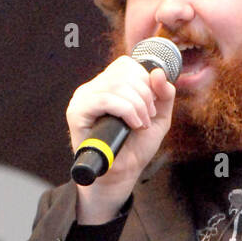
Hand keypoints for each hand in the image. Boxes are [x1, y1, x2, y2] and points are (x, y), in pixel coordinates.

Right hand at [66, 54, 176, 203]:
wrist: (123, 175)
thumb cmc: (136, 147)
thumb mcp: (159, 117)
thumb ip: (164, 94)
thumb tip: (158, 72)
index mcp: (108, 85)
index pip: (127, 65)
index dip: (145, 81)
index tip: (152, 105)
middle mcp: (93, 88)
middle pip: (124, 72)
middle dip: (145, 95)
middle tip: (147, 117)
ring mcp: (83, 98)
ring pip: (117, 85)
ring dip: (138, 106)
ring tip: (141, 124)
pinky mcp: (77, 113)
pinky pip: (105, 99)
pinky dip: (126, 111)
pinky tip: (133, 125)